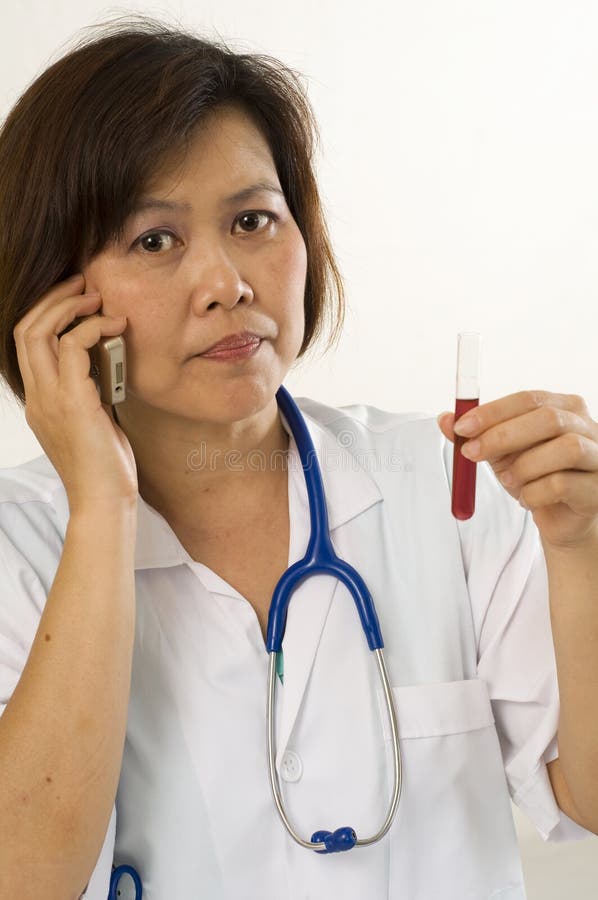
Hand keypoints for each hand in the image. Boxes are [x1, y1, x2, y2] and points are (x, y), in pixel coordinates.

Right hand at [13, 274, 137, 511]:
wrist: (105, 501)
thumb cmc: (105, 465)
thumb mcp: (94, 419)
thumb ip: (90, 390)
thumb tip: (107, 361)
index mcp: (40, 400)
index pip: (26, 342)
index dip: (47, 312)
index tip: (77, 296)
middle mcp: (38, 397)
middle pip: (25, 329)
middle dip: (53, 298)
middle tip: (85, 284)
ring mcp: (51, 399)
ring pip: (39, 332)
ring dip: (70, 306)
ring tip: (98, 299)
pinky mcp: (73, 403)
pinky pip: (72, 348)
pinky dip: (92, 329)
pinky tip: (115, 328)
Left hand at [437, 391, 597, 549]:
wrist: (563, 520)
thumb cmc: (536, 478)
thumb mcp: (500, 454)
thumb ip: (476, 435)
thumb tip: (445, 419)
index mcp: (565, 408)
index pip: (529, 399)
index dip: (493, 411)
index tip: (462, 427)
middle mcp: (589, 426)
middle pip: (548, 419)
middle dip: (503, 436)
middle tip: (471, 454)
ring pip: (565, 449)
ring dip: (525, 467)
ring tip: (510, 481)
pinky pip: (565, 485)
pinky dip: (535, 493)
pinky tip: (528, 500)